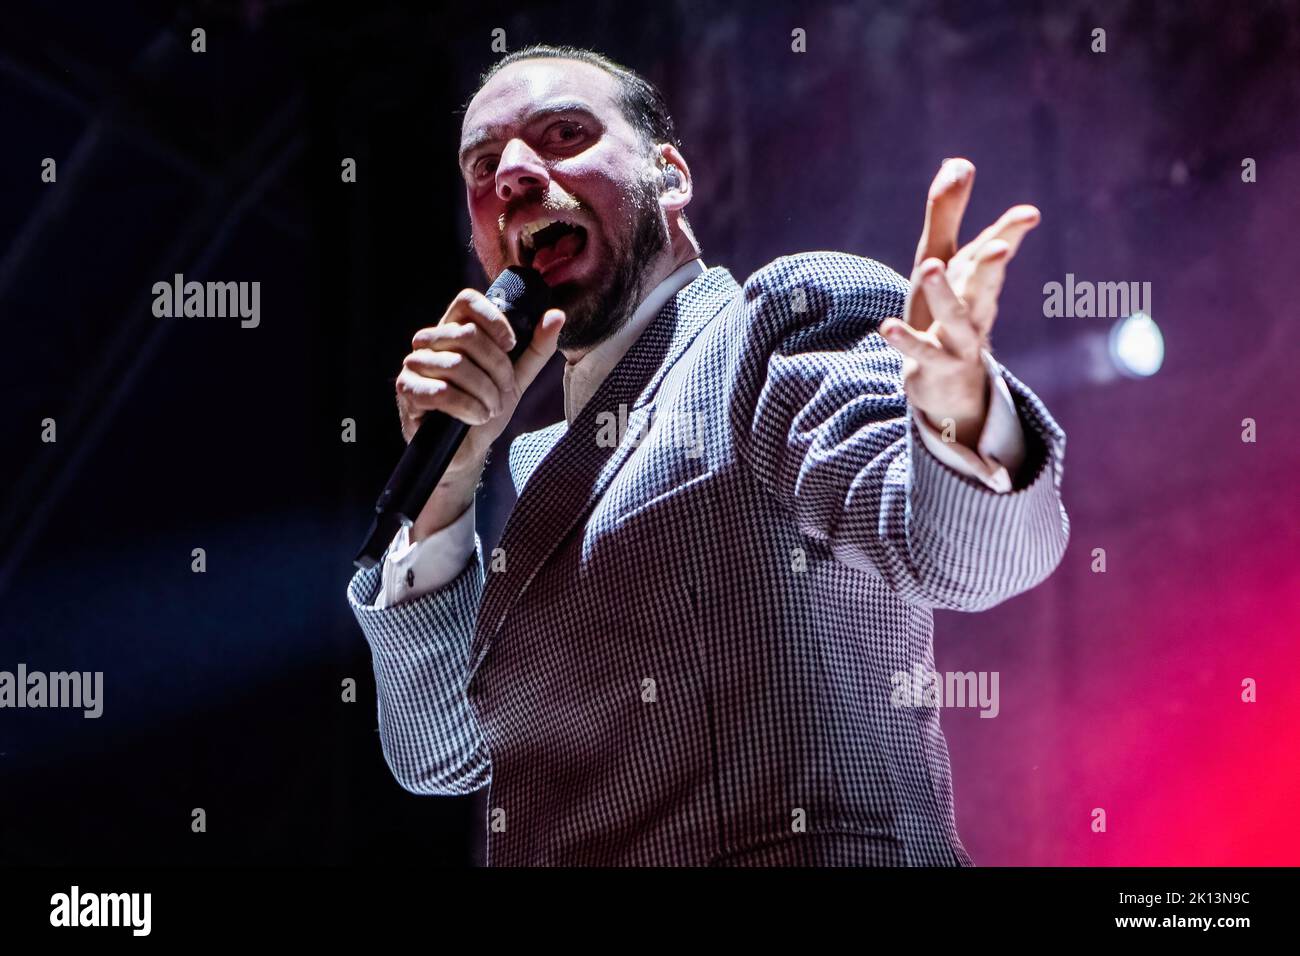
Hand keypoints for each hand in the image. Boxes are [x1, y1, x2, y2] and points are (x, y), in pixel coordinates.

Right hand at [396, 288, 564, 539]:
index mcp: (454, 329)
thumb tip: (557, 316)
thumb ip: (536, 348)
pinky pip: (440, 391)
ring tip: (489, 409)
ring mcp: (414, 364)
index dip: (493, 319)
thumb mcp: (517, 378)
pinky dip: (466, 408)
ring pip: (456, 363)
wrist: (469, 451)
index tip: (511, 346)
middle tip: (502, 392)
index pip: (467, 300)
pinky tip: (474, 418)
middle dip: (496, 368)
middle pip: (467, 333)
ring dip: (484, 392)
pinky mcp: (407, 391)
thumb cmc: (486, 409)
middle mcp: (430, 341)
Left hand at [880, 158, 1038, 448]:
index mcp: (976, 280)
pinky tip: (886, 327)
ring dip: (945, 294)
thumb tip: (958, 162)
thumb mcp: (940, 260)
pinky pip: (921, 353)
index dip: (1010, 233)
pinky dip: (905, 341)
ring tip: (930, 268)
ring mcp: (957, 340)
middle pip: (986, 286)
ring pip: (957, 319)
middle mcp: (974, 309)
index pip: (995, 251)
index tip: (1029, 215)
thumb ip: (946, 212)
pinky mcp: (933, 365)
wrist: (947, 384)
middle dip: (991, 266)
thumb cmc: (943, 312)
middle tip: (1000, 248)